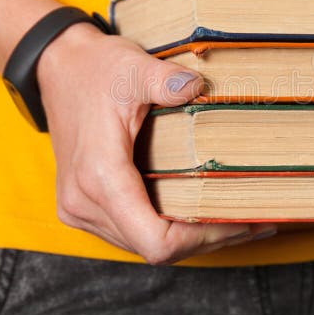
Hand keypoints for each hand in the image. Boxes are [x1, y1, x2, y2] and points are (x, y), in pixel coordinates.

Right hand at [37, 23, 275, 264]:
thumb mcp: (134, 67)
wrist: (57, 65)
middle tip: (256, 222)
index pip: (156, 241)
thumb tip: (198, 86)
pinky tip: (197, 211)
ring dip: (189, 238)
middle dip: (207, 239)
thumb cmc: (95, 67)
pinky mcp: (83, 204)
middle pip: (155, 248)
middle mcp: (84, 202)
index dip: (203, 239)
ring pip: (143, 244)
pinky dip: (166, 228)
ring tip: (236, 218)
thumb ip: (166, 80)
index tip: (241, 221)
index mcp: (99, 176)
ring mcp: (79, 207)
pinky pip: (131, 231)